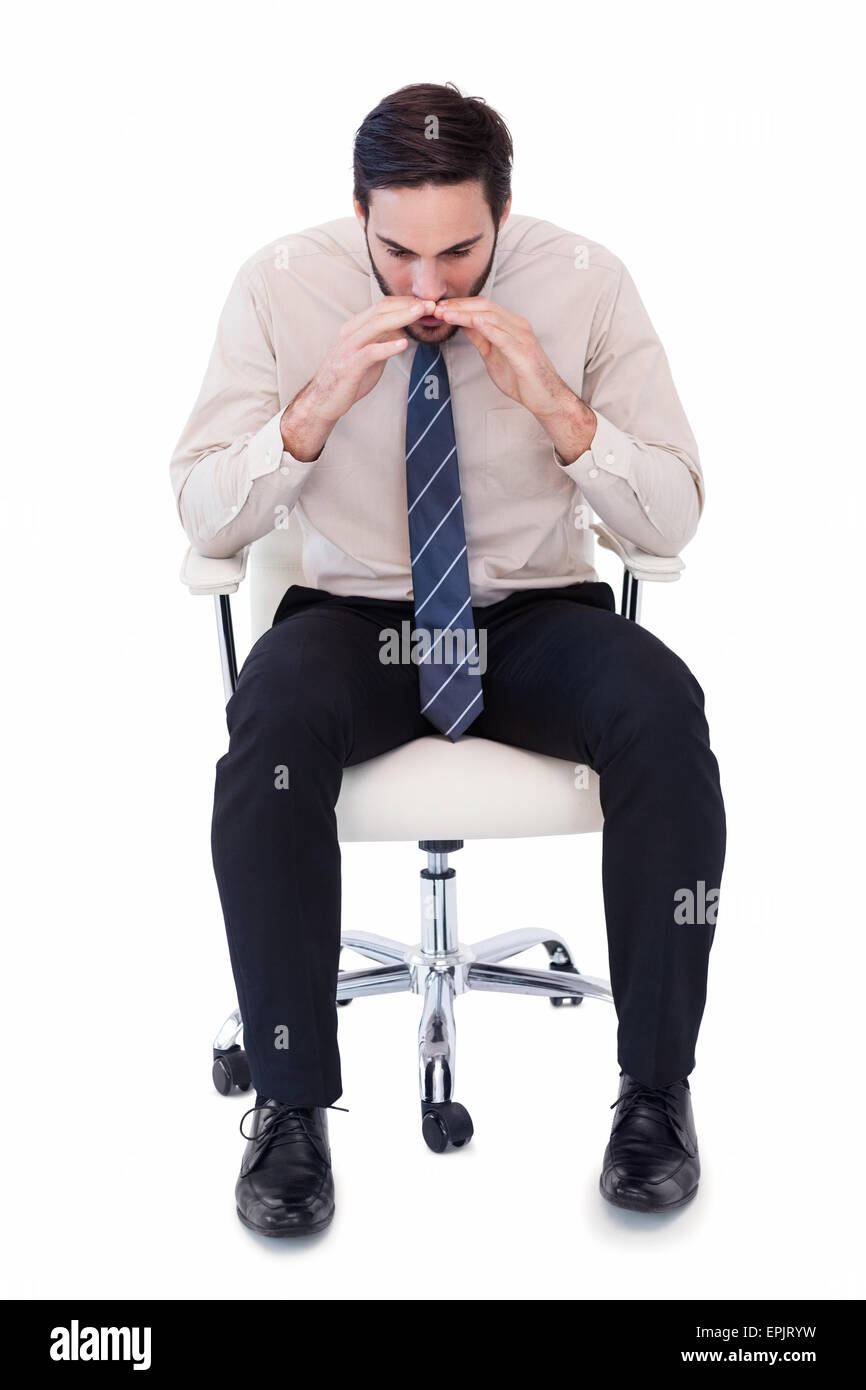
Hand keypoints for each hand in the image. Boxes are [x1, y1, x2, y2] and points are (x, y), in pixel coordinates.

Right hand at [308, 297, 435, 422]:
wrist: (323, 400)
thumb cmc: (347, 377)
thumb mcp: (368, 353)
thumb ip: (383, 340)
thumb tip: (403, 329)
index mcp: (355, 327)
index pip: (382, 306)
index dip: (405, 302)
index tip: (426, 303)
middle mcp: (350, 332)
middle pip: (381, 310)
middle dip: (407, 305)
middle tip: (430, 304)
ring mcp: (349, 348)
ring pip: (376, 325)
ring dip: (401, 317)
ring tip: (420, 314)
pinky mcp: (350, 366)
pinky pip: (370, 352)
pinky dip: (388, 347)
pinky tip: (404, 344)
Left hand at [431, 297, 572, 417]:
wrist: (546, 398)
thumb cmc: (522, 378)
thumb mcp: (494, 355)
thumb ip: (481, 339)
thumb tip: (465, 325)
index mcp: (510, 325)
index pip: (482, 306)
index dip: (459, 304)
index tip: (439, 307)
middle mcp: (518, 325)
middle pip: (485, 306)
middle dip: (458, 306)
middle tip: (436, 307)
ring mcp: (522, 337)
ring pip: (491, 317)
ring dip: (465, 314)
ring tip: (445, 313)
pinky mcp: (524, 352)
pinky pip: (503, 336)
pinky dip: (487, 327)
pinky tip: (472, 322)